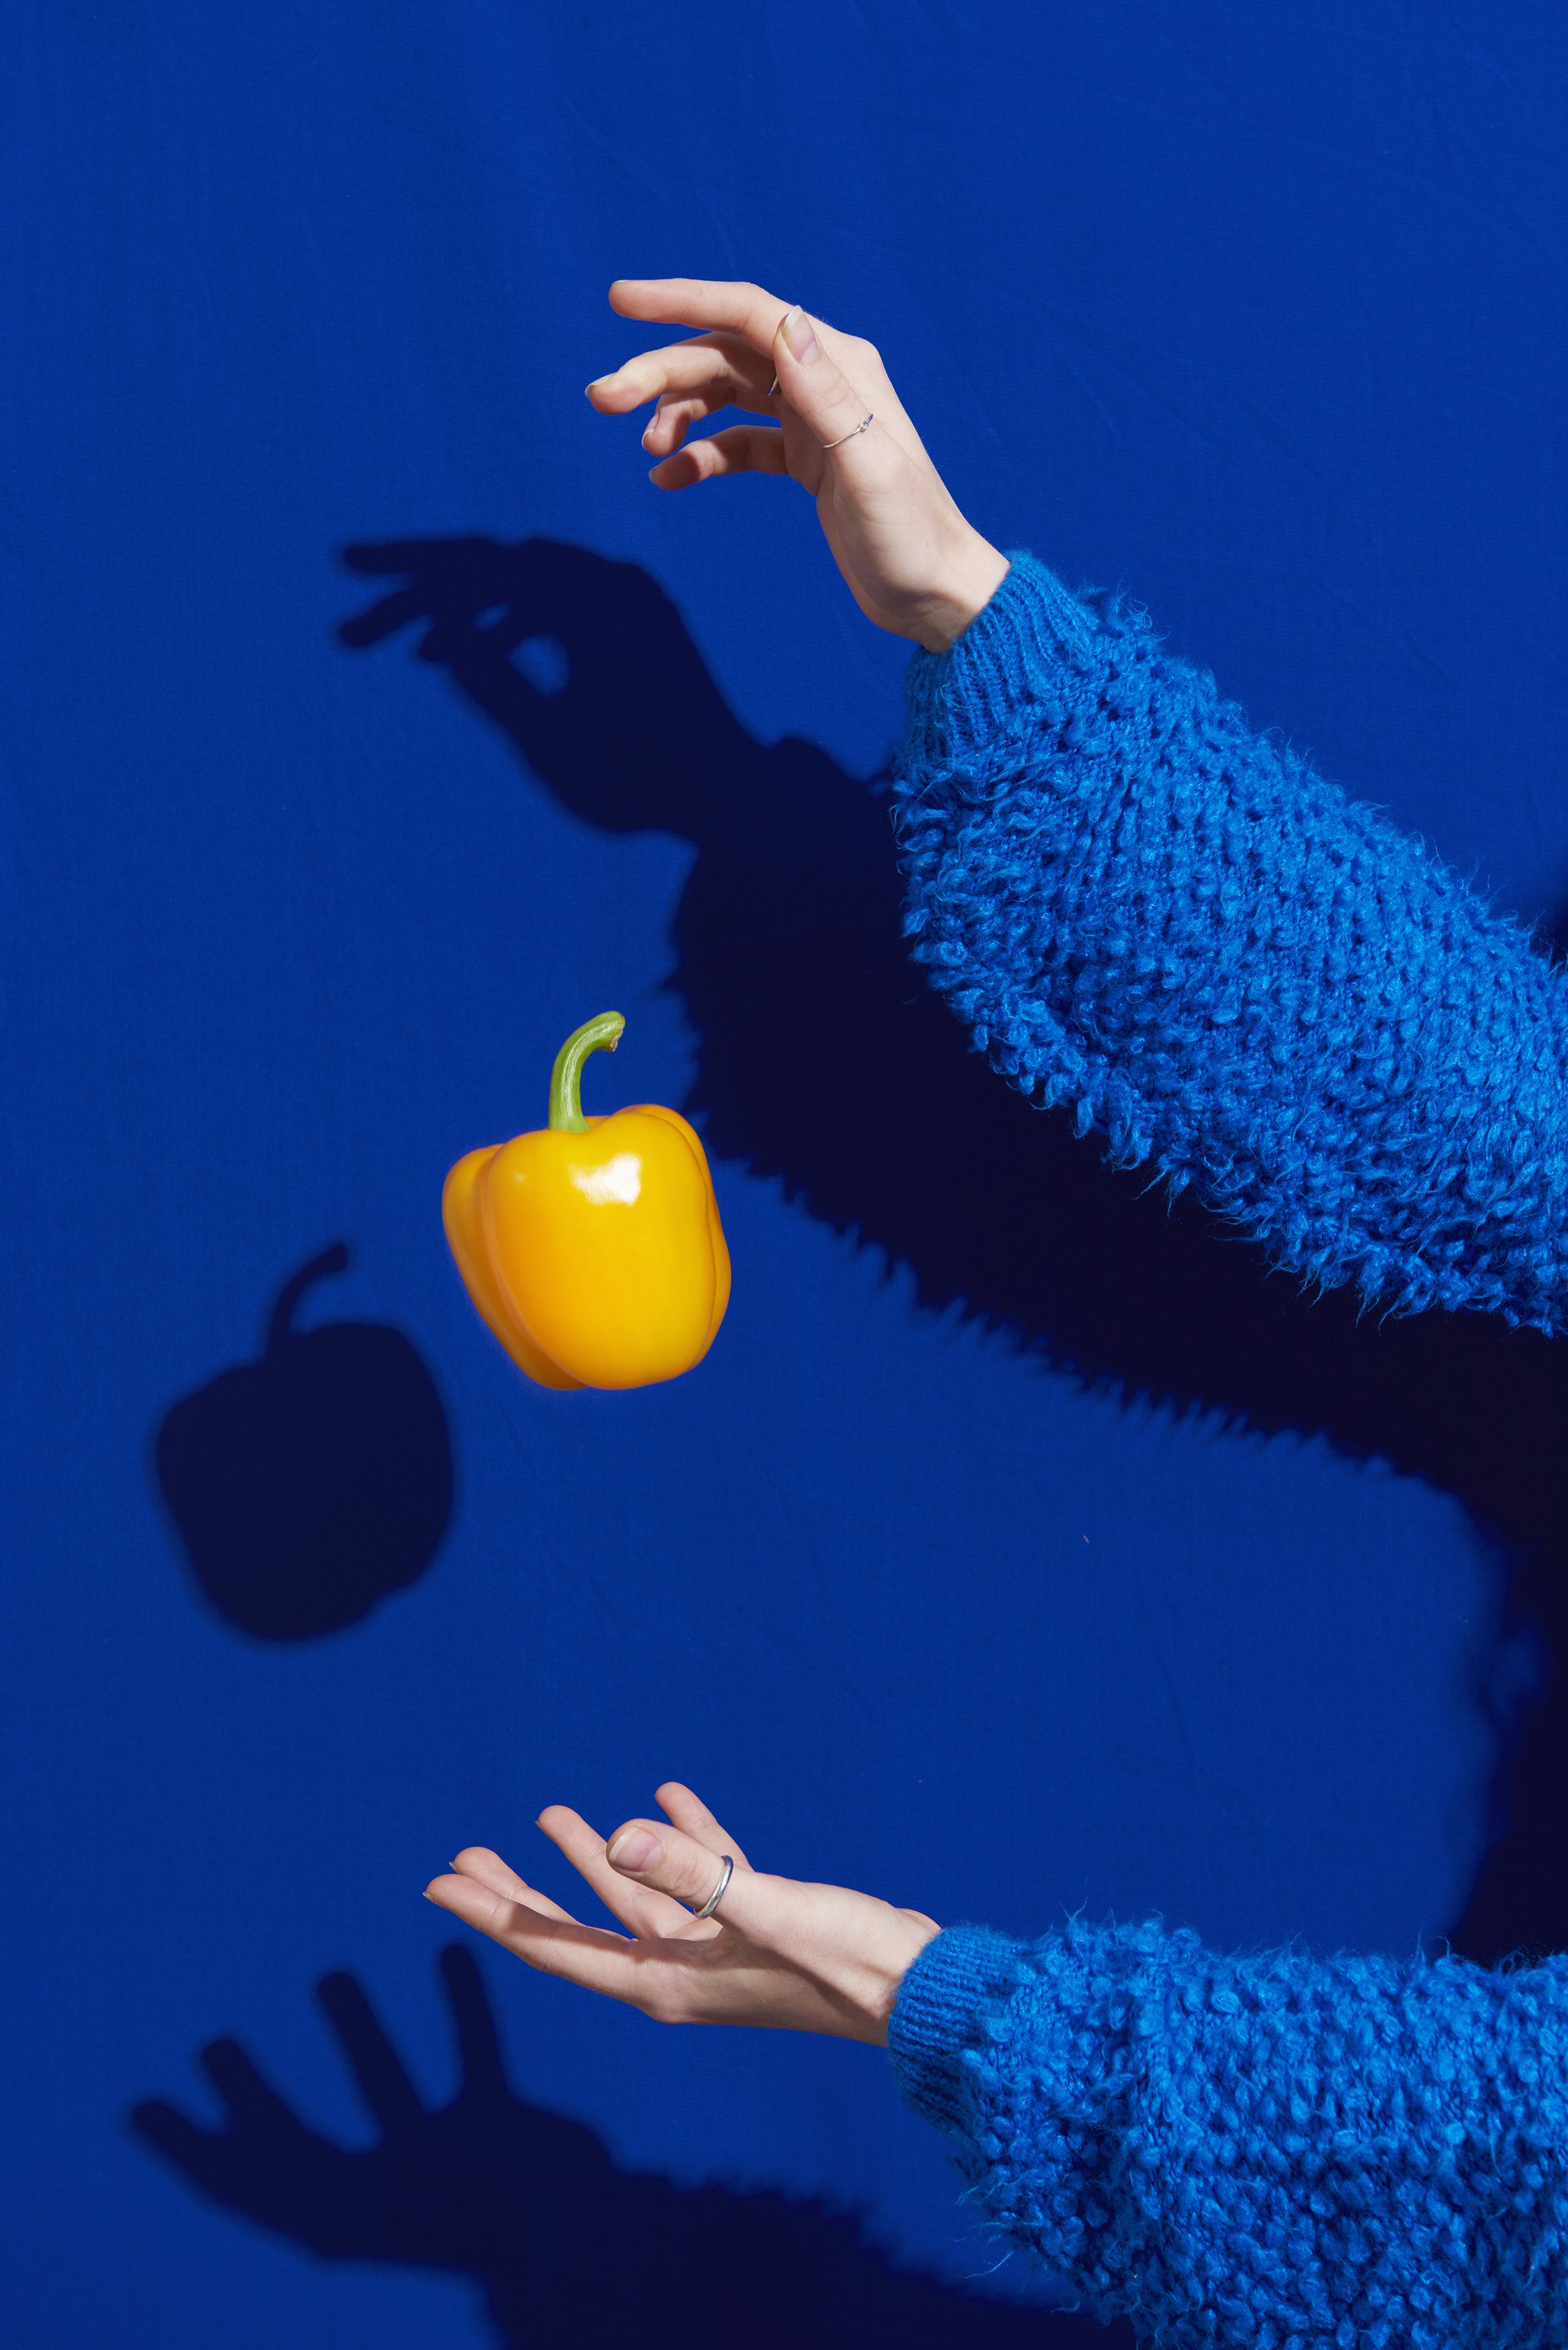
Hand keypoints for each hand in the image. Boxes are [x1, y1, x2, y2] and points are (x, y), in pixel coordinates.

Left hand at [424, 1781, 939, 2045]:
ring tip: (549, 1813)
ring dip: (593, 1856)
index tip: (438, 1886)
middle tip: (464, 1856)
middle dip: (522, 1892)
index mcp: (665, 1984)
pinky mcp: (757, 1925)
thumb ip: (693, 1870)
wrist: (920, 1991)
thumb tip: (621, 1832)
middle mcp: (679, 1974)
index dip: (495, 1916)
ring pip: (635, 1897)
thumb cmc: (847, 1963)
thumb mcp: (766, 1909)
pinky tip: (665, 1794)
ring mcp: (717, 1952)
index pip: (558, 1949)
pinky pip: (701, 1876)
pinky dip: (680, 1837)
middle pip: (579, 1927)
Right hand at [587, 278, 1009, 652]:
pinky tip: (666, 478)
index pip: (750, 313)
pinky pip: (736, 443)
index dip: (683, 300)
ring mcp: (810, 421)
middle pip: (724, 355)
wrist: (937, 597)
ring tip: (641, 448)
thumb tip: (785, 322)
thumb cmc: (912, 536)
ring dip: (674, 413)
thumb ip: (827, 396)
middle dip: (660, 371)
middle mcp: (823, 381)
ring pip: (723, 395)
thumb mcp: (869, 468)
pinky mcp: (802, 461)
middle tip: (600, 398)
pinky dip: (699, 456)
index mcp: (841, 366)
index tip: (620, 301)